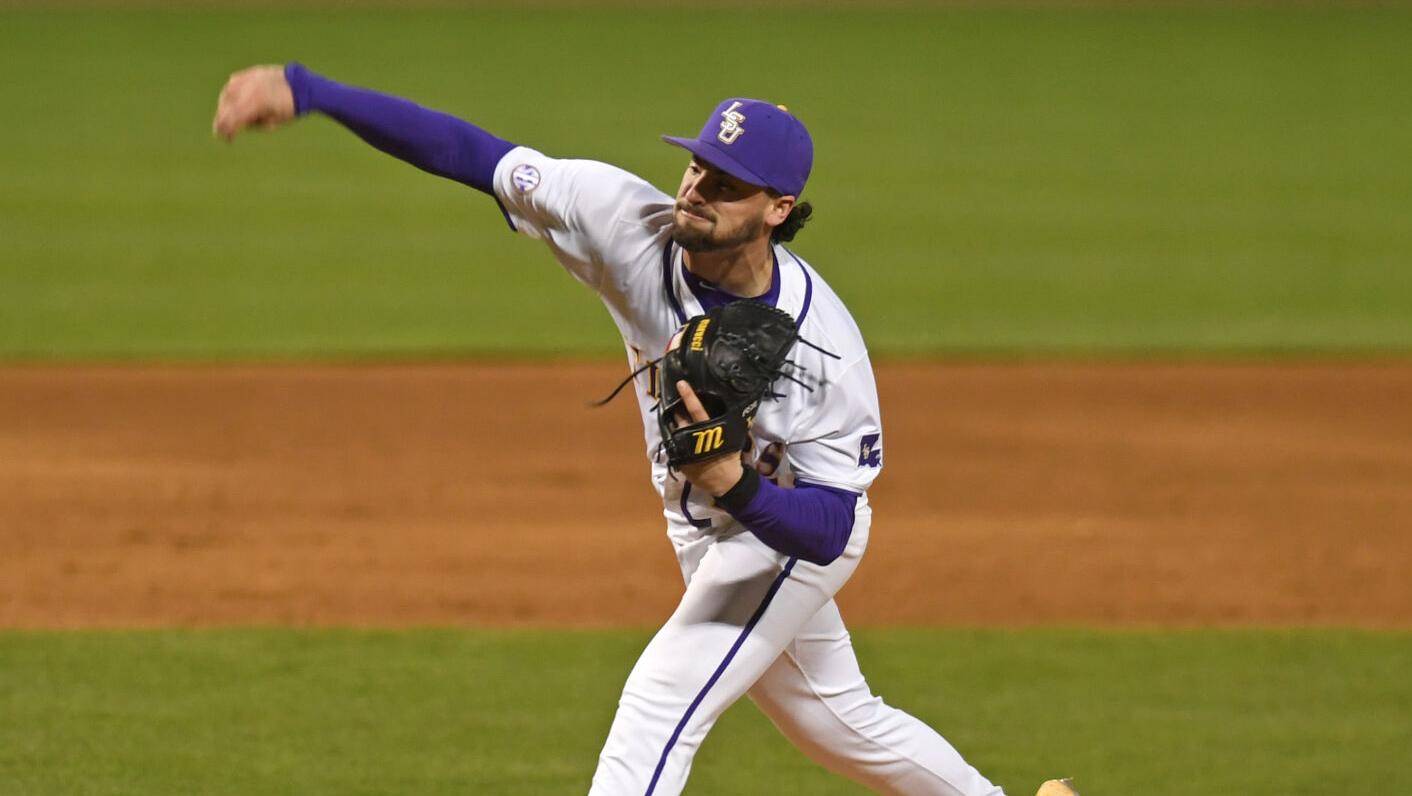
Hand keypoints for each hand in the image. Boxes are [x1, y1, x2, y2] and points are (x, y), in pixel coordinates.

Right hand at [212, 65, 295, 141]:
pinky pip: (234, 82)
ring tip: (226, 116)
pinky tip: (232, 100)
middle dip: (222, 120)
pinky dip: (231, 92)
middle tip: (220, 131)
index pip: (234, 118)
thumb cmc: (290, 108)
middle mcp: (249, 89)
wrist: (302, 86)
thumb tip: (241, 123)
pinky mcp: (252, 73)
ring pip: (228, 93)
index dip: (227, 130)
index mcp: (256, 104)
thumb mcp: (274, 123)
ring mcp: (249, 79)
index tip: (226, 139)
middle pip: (227, 106)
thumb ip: (255, 124)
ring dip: (224, 105)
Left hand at [673, 380, 745, 496]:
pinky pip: (673, 446)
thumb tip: (725, 408)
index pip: (697, 410)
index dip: (689, 396)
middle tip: (674, 400)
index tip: (681, 384)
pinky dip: (674, 440)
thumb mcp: (732, 438)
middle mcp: (693, 438)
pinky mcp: (680, 460)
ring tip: (672, 416)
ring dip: (673, 423)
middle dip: (676, 409)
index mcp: (708, 431)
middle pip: (681, 419)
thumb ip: (726, 424)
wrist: (725, 483)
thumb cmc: (730, 458)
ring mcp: (684, 450)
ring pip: (674, 431)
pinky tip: (675, 436)